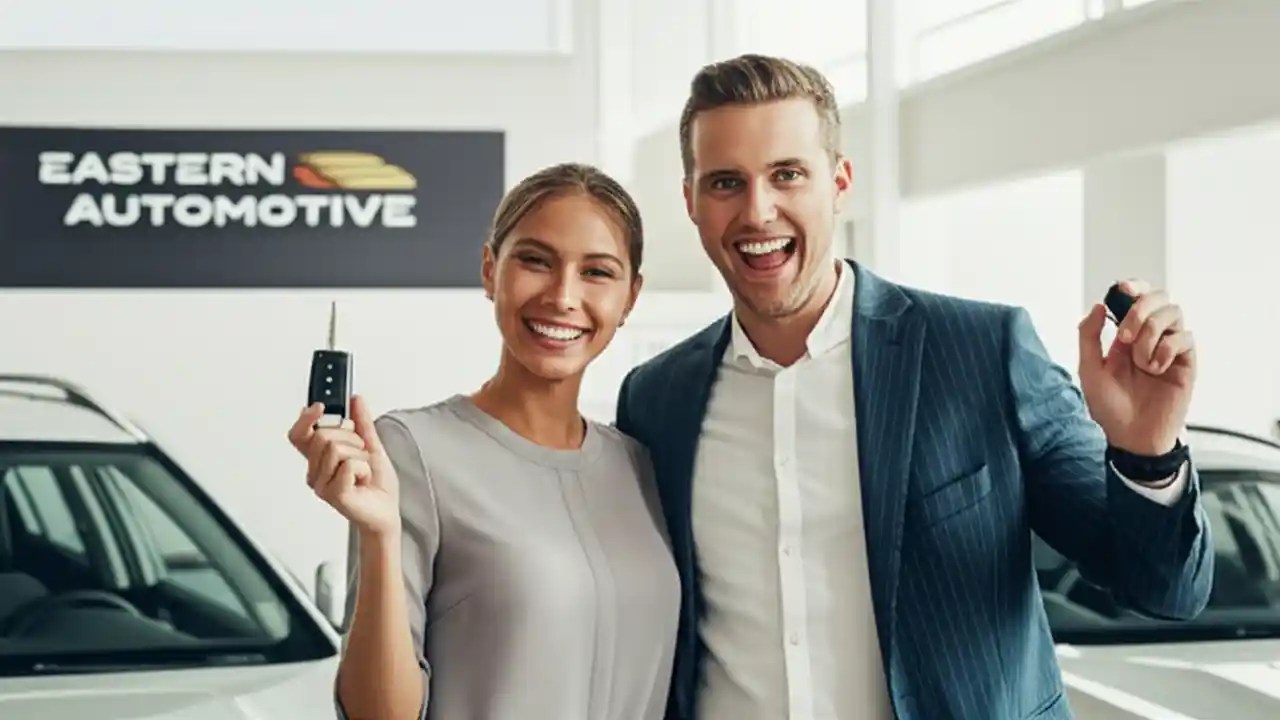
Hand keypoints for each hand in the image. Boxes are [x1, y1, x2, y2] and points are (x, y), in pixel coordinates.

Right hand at [288, 395, 400, 535]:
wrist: (387, 511)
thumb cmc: (377, 485)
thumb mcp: (372, 446)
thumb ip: (362, 423)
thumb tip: (355, 400)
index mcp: (320, 458)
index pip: (300, 434)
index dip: (306, 418)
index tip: (320, 406)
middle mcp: (316, 471)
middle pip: (323, 435)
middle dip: (351, 438)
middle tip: (361, 455)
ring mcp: (322, 484)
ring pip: (336, 448)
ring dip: (360, 456)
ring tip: (363, 470)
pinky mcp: (334, 494)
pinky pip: (349, 465)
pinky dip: (364, 469)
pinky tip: (363, 481)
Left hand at [1078, 280, 1195, 455]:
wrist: (1131, 437)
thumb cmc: (1109, 407)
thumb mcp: (1089, 370)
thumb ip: (1089, 336)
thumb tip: (1099, 305)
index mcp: (1126, 334)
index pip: (1136, 297)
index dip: (1133, 286)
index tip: (1122, 289)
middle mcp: (1150, 336)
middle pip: (1158, 297)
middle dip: (1140, 309)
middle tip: (1125, 336)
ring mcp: (1169, 348)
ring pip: (1173, 313)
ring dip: (1151, 332)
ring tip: (1140, 361)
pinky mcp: (1185, 362)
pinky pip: (1184, 338)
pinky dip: (1165, 349)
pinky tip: (1154, 369)